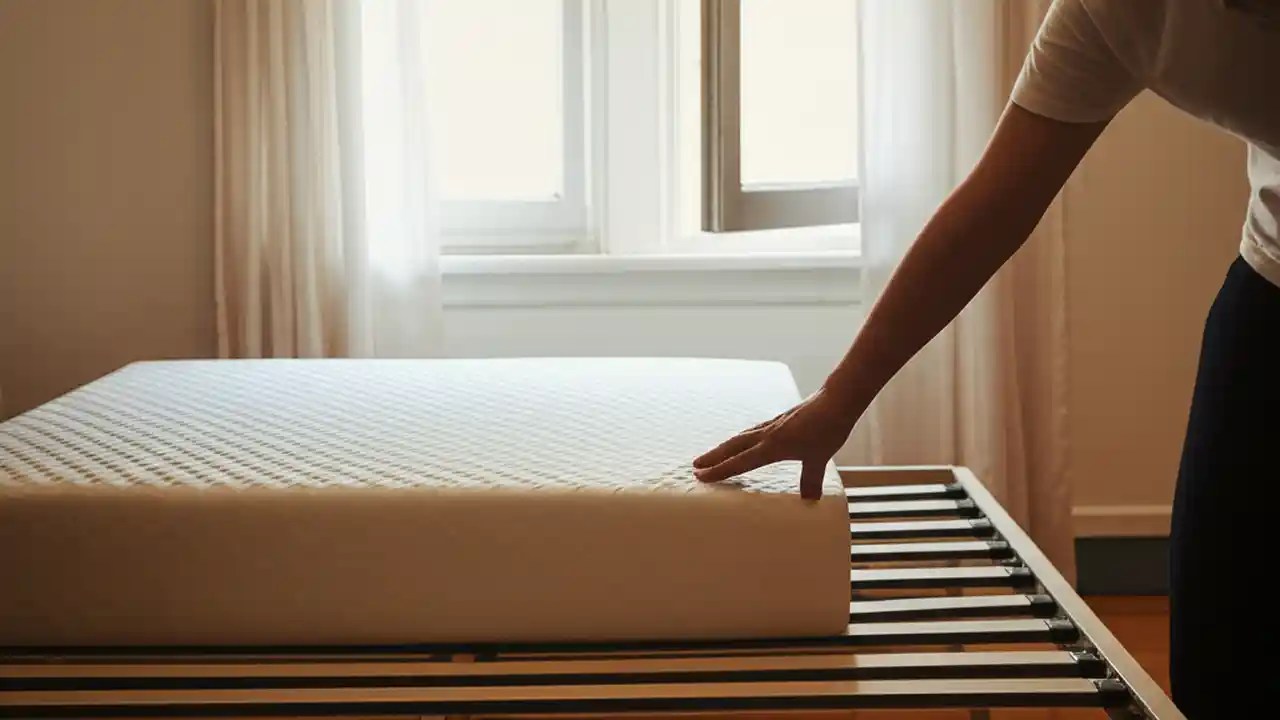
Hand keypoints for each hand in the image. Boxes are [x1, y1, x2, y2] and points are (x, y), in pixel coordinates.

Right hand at [692, 385, 859, 499]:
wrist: (837, 400)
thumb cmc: (828, 428)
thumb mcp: (819, 458)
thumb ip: (810, 479)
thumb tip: (809, 501)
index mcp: (773, 446)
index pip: (740, 461)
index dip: (720, 470)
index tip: (701, 476)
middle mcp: (767, 434)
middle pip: (733, 446)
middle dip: (713, 457)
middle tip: (695, 466)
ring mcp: (772, 425)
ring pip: (741, 437)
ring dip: (725, 447)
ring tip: (711, 454)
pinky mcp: (780, 421)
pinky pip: (752, 432)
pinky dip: (742, 439)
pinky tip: (744, 441)